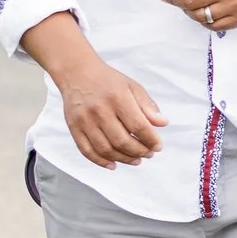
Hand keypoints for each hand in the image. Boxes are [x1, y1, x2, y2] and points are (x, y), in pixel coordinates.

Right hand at [51, 55, 165, 167]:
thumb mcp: (132, 86)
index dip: (150, 140)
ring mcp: (85, 120)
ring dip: (123, 159)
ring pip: (105, 149)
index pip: (138, 125)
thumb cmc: (107, 81)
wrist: (77, 73)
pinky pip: (87, 150)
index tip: (158, 146)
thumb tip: (163, 123)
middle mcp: (100, 110)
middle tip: (148, 154)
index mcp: (117, 98)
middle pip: (122, 140)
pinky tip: (114, 164)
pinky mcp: (74, 127)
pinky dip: (101, 161)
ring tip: (136, 160)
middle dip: (139, 151)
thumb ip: (147, 106)